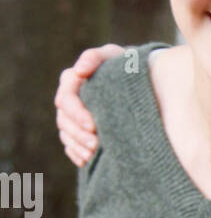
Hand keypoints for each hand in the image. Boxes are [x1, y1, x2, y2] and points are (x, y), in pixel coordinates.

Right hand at [55, 44, 123, 165]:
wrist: (138, 81)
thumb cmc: (124, 65)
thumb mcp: (113, 56)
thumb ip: (95, 58)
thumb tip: (79, 70)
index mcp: (72, 81)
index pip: (66, 99)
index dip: (77, 114)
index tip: (93, 125)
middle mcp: (69, 100)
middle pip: (64, 120)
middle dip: (78, 134)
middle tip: (96, 144)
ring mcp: (72, 118)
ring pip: (66, 134)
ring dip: (78, 145)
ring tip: (94, 154)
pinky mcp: (79, 132)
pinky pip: (70, 146)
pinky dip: (77, 154)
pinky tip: (88, 161)